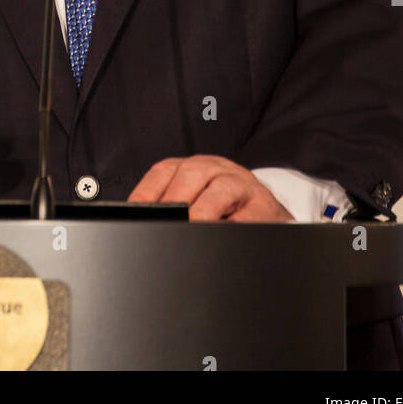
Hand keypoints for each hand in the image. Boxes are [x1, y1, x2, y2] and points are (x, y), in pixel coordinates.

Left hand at [128, 155, 294, 221]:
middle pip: (193, 174)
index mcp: (193, 168)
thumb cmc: (223, 208)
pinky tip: (222, 236)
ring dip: (203, 211)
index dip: (147, 192)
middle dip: (175, 200)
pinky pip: (248, 214)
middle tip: (164, 223)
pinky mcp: (263, 206)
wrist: (267, 213)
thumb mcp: (195, 200)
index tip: (136, 213)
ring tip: (191, 229)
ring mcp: (242, 185)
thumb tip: (138, 222)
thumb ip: (169, 209)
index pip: (164, 171)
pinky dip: (234, 225)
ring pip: (222, 188)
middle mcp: (217, 169)